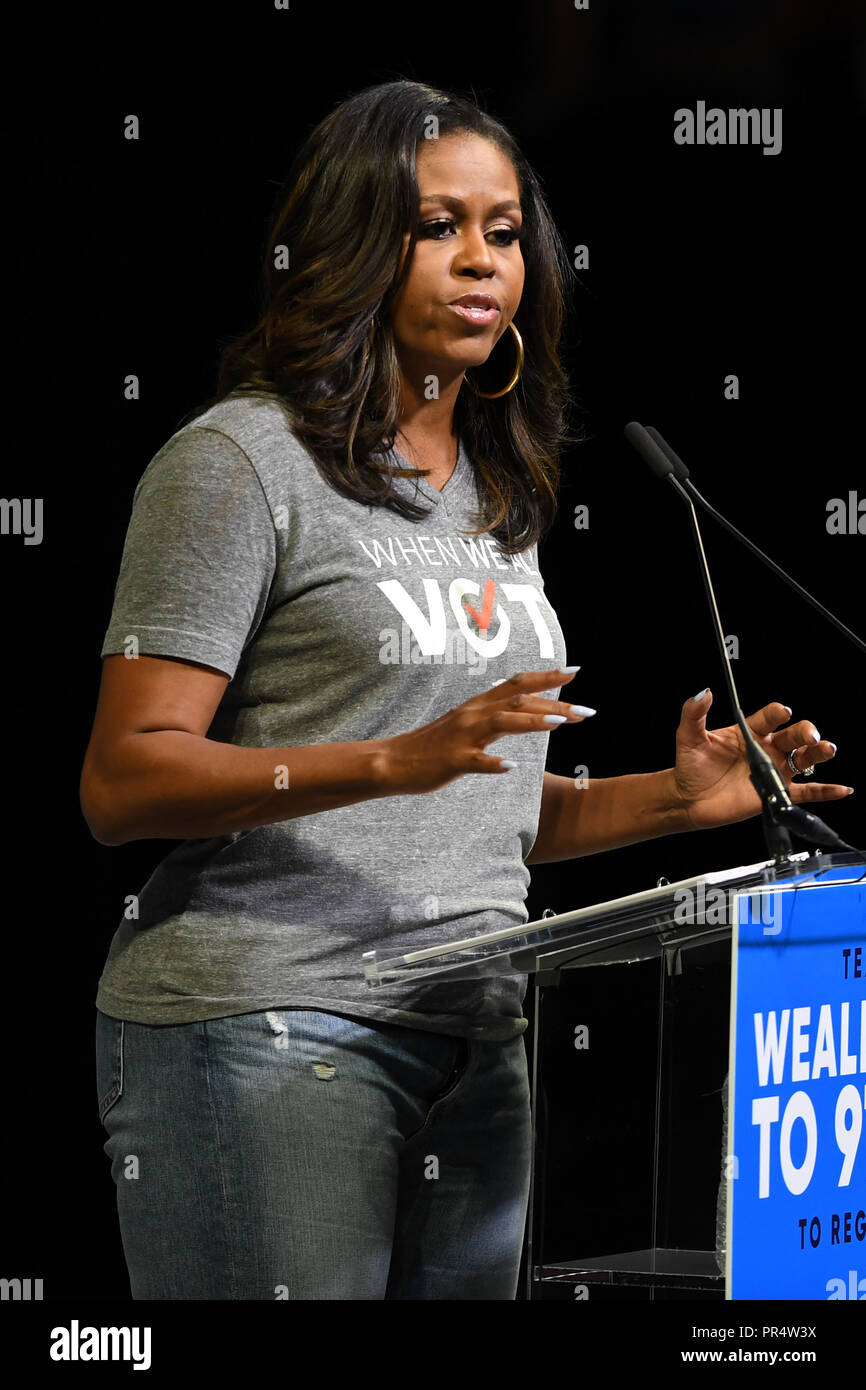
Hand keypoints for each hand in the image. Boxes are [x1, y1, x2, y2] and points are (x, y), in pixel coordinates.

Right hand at [379, 667, 591, 795]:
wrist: (392, 762)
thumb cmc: (433, 747)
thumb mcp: (467, 725)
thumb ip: (494, 717)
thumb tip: (526, 712)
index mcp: (478, 705)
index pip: (518, 683)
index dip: (547, 676)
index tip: (576, 672)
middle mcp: (473, 714)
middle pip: (519, 701)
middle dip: (556, 703)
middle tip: (587, 710)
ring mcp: (462, 737)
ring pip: (502, 723)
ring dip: (533, 722)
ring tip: (561, 722)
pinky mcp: (452, 760)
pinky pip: (475, 761)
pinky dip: (494, 763)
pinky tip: (512, 767)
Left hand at [669, 689, 851, 831]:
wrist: (688, 798)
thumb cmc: (690, 766)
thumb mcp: (687, 736)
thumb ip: (694, 713)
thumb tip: (704, 692)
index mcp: (749, 732)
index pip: (769, 717)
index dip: (777, 712)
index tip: (782, 712)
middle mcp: (767, 749)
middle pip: (794, 735)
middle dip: (805, 732)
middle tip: (809, 735)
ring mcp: (774, 770)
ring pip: (805, 759)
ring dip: (819, 753)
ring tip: (827, 749)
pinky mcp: (776, 792)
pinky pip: (807, 792)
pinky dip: (826, 791)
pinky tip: (842, 788)